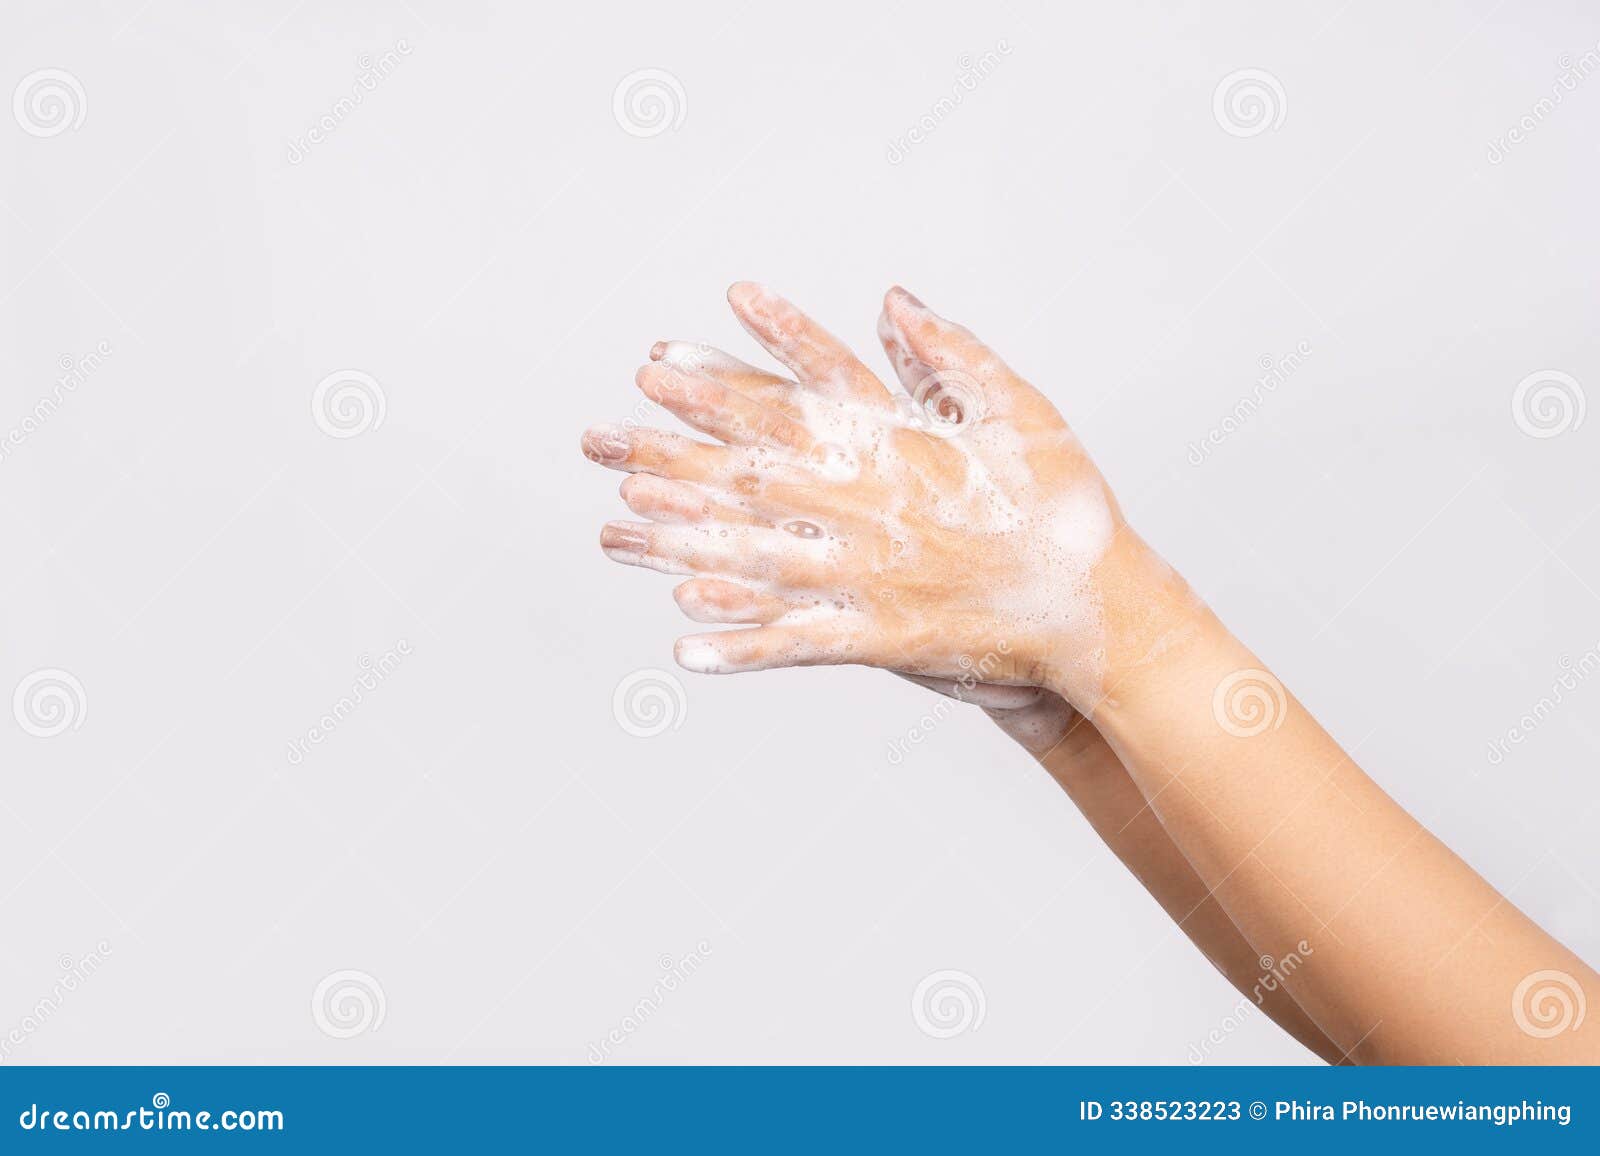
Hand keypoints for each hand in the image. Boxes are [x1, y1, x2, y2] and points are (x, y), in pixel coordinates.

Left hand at [581, 284, 1194, 710]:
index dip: (713, 384)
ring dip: (677, 543)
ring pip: (751, 556)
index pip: (784, 404)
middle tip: (595, 441)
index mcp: (895, 449)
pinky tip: (683, 645)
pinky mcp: (878, 638)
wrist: (1099, 611)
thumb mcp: (1021, 409)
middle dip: (665, 455)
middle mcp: (867, 509)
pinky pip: (794, 644)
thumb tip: (892, 299)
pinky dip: (739, 645)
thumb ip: (952, 353)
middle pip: (746, 476)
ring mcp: (868, 577)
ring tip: (614, 530)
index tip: (653, 364)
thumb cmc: (1064, 506)